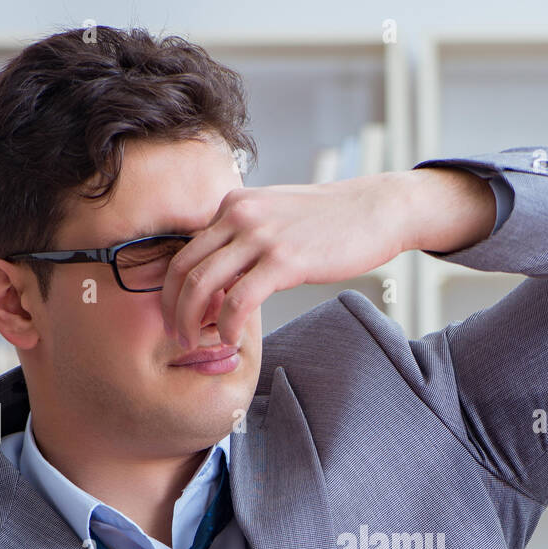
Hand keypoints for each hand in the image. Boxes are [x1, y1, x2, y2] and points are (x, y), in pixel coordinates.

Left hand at [159, 172, 411, 349]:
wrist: (375, 210)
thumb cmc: (330, 222)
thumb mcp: (276, 218)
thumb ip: (245, 241)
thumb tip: (224, 280)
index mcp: (233, 204)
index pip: (186, 250)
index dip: (173, 289)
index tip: (179, 317)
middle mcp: (239, 215)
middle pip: (183, 268)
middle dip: (173, 309)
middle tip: (177, 337)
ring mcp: (261, 236)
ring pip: (202, 284)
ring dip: (191, 321)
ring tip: (196, 344)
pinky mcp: (284, 260)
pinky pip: (238, 300)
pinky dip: (226, 325)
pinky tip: (230, 339)